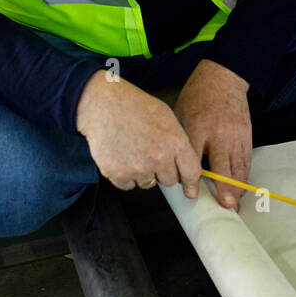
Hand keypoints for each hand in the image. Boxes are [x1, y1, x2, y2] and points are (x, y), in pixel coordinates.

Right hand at [75, 71, 200, 196]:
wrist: (104, 106)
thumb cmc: (135, 107)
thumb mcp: (167, 117)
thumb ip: (179, 143)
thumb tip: (186, 165)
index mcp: (175, 142)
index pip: (191, 173)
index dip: (191, 183)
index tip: (191, 190)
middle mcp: (158, 157)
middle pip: (170, 181)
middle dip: (164, 171)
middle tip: (151, 154)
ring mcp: (138, 168)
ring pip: (149, 183)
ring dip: (144, 173)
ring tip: (134, 150)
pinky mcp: (118, 174)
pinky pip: (129, 185)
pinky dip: (126, 175)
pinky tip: (123, 156)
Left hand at [174, 59, 251, 209]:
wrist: (223, 79)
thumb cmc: (197, 98)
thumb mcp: (179, 115)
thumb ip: (180, 142)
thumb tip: (174, 168)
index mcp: (198, 127)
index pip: (195, 158)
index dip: (193, 178)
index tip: (192, 194)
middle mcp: (219, 133)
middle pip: (224, 164)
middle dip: (226, 187)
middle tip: (226, 205)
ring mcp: (236, 135)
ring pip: (239, 166)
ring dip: (237, 187)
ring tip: (233, 204)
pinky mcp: (247, 136)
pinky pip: (246, 161)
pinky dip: (243, 177)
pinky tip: (240, 189)